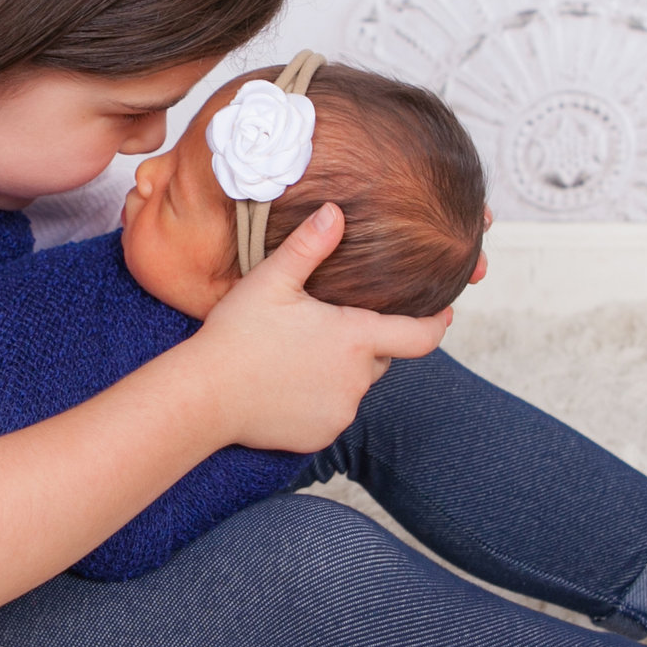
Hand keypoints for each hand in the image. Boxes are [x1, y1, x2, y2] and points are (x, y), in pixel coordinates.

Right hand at [187, 203, 449, 452]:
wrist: (202, 397)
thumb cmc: (236, 335)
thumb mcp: (271, 280)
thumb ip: (309, 246)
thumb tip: (336, 211)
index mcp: (354, 339)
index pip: (419, 336)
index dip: (436, 324)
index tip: (444, 314)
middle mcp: (356, 380)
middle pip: (378, 357)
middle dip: (361, 342)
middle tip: (322, 327)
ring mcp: (340, 411)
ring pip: (353, 386)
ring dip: (338, 372)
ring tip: (295, 356)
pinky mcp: (320, 436)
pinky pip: (331, 412)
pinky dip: (318, 399)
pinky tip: (285, 385)